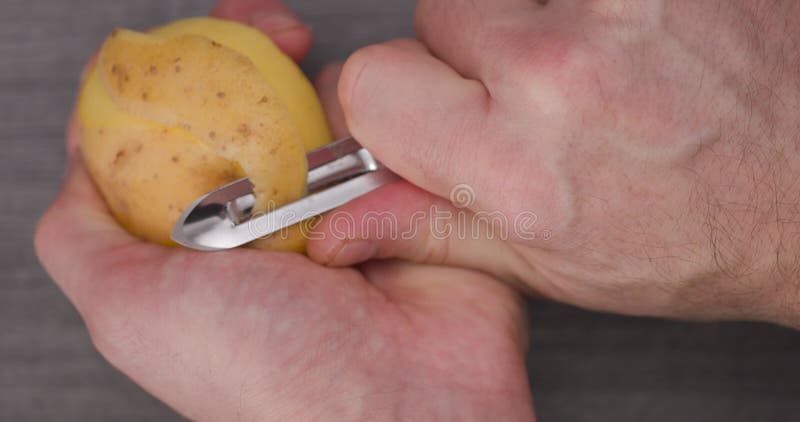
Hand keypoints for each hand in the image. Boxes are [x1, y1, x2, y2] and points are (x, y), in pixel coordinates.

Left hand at [34, 1, 534, 419]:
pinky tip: (381, 151)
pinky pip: (391, 123)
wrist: (406, 404)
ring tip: (336, 129)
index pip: (179, 120)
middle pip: (250, 94)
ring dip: (327, 85)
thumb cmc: (269, 372)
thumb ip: (84, 235)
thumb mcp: (132, 310)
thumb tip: (85, 162)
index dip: (179, 67)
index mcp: (205, 232)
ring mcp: (342, 197)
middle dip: (255, 46)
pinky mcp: (403, 192)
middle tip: (278, 32)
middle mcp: (271, 210)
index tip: (200, 40)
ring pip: (324, 97)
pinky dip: (386, 117)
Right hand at [308, 0, 799, 327]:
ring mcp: (614, 6)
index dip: (388, 104)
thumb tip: (339, 221)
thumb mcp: (552, 265)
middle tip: (526, 104)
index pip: (370, 85)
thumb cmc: (700, 237)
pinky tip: (617, 44)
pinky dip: (576, 6)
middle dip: (462, 63)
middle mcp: (559, 74)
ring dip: (519, 26)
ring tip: (581, 74)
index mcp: (518, 167)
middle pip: (430, 19)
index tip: (420, 117)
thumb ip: (432, 229)